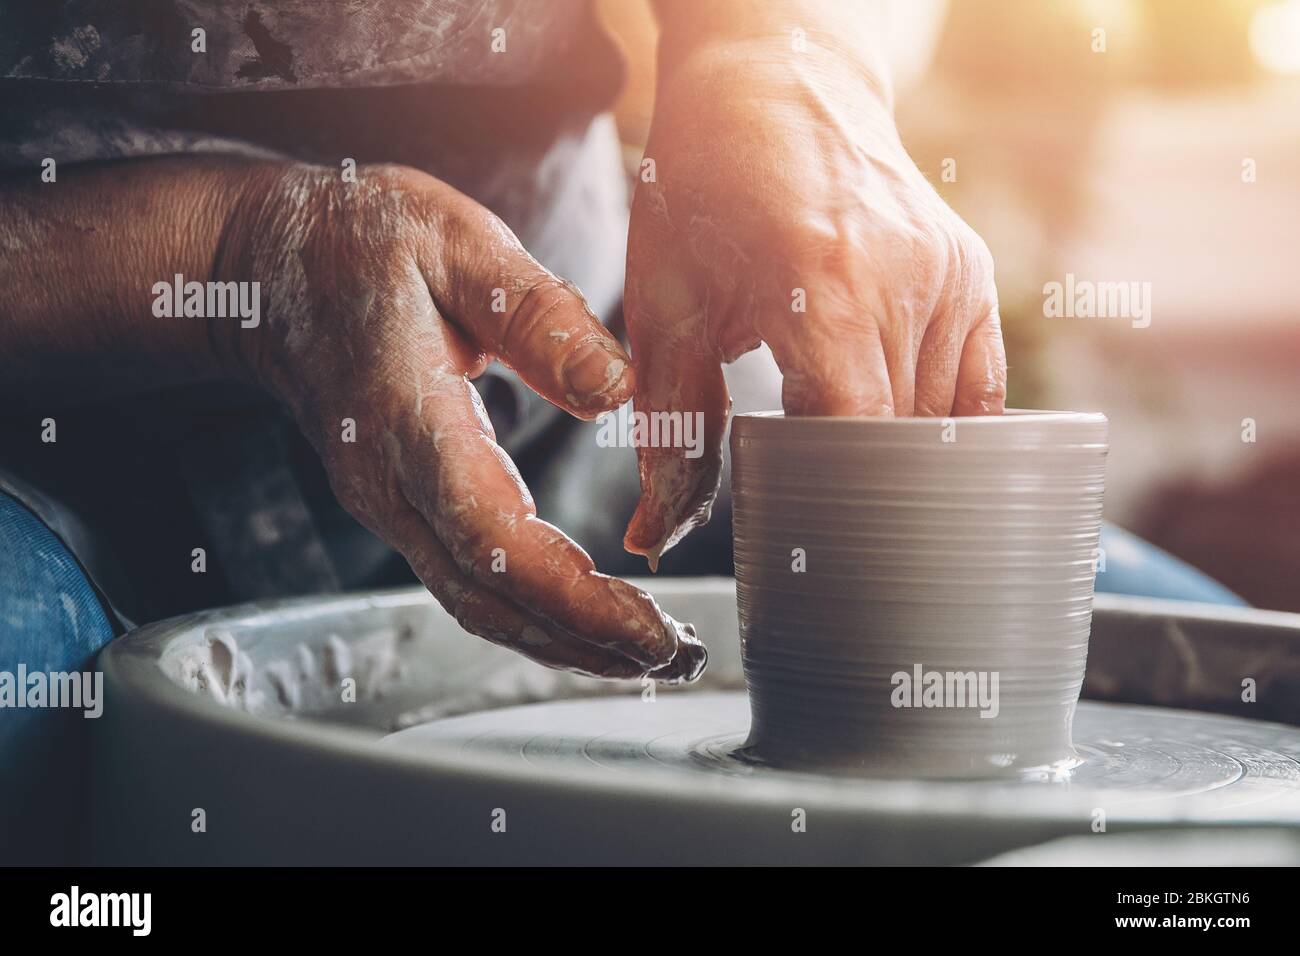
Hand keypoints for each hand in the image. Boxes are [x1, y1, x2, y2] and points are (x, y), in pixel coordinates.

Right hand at [220, 163, 706, 680]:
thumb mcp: (457, 244)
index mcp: (410, 420)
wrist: (264, 266)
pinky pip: (467, 581)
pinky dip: (532, 614)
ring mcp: (388, 504)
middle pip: (490, 600)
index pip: (495, 541)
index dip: (574, 600)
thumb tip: (617, 390)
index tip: (648, 631)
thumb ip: (539, 317)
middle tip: (675, 658)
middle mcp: (389, 484)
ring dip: (563, 642)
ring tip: (646, 655)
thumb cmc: (360, 243)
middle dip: (586, 643)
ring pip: (478, 605)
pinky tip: (584, 620)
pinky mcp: (399, 505)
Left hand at [623, 40, 1005, 567]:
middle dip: (862, 498)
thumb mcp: (668, 302)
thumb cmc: (706, 186)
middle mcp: (907, 279)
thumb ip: (670, 426)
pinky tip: (903, 454)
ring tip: (849, 485)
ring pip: (943, 423)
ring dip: (896, 465)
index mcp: (825, 283)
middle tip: (819, 538)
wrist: (777, 81)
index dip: (839, 508)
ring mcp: (951, 274)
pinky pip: (976, 389)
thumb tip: (653, 534)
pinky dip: (941, 433)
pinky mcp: (972, 272)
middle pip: (905, 442)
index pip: (857, 436)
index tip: (807, 554)